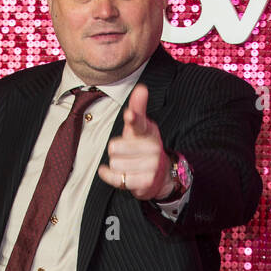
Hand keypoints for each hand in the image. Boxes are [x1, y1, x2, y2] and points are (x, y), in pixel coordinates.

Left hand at [97, 84, 173, 199]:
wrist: (160, 175)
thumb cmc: (143, 147)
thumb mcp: (141, 127)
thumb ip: (137, 108)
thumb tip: (141, 88)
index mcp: (149, 131)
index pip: (139, 123)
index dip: (133, 118)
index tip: (129, 115)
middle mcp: (153, 147)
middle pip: (115, 147)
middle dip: (115, 151)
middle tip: (124, 152)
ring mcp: (151, 166)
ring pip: (115, 163)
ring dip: (116, 165)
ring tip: (126, 164)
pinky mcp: (145, 182)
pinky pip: (117, 178)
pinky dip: (110, 176)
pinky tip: (110, 171)